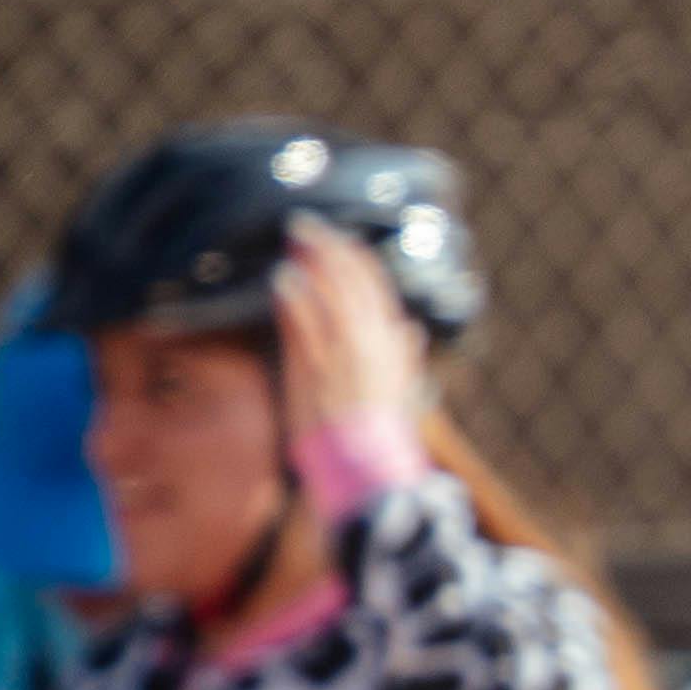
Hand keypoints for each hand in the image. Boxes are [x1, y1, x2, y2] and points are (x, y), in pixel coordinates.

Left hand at [269, 220, 425, 451]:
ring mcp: (341, 351)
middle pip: (350, 281)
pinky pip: (304, 323)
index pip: (375, 289)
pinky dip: (295, 297)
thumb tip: (410, 329)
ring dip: (310, 261)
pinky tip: (280, 277)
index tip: (339, 240)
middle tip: (306, 225)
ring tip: (294, 237)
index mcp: (391, 343)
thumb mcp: (403, 389)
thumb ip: (404, 357)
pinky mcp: (316, 367)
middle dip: (328, 249)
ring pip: (329, 293)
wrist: (367, 465)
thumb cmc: (382, 433)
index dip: (355, 260)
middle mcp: (370, 340)